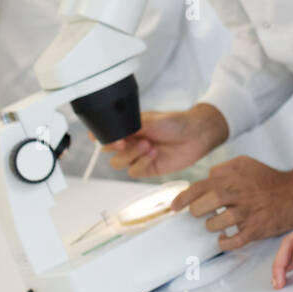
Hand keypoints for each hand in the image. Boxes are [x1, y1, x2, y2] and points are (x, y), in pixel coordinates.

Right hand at [103, 104, 227, 177]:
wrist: (196, 134)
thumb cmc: (176, 123)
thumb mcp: (151, 120)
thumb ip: (131, 126)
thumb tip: (115, 128)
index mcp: (129, 128)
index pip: (108, 134)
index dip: (100, 137)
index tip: (96, 137)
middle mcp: (131, 143)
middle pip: (109, 151)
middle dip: (114, 147)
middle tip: (123, 142)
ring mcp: (138, 156)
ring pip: (119, 163)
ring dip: (130, 155)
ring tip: (147, 145)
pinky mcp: (148, 168)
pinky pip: (134, 171)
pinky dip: (141, 163)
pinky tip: (153, 154)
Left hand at [170, 156, 292, 250]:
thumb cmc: (268, 179)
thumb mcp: (245, 163)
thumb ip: (224, 168)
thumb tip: (207, 176)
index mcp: (233, 178)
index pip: (200, 187)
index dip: (183, 198)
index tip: (175, 206)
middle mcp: (238, 194)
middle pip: (206, 204)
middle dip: (197, 211)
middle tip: (199, 214)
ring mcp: (247, 212)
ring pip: (217, 223)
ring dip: (211, 226)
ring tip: (214, 224)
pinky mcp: (256, 228)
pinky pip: (234, 241)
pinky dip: (225, 243)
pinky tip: (223, 239)